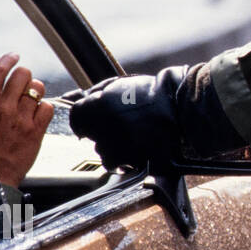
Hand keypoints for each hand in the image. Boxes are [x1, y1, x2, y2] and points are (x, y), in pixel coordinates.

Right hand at [0, 52, 54, 190]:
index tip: (15, 56)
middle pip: (23, 74)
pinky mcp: (36, 129)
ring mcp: (21, 118)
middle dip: (26, 78)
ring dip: (36, 93)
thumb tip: (5, 83)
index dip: (9, 60)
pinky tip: (37, 117)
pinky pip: (48, 106)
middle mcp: (3, 108)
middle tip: (24, 87)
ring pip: (38, 88)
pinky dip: (45, 110)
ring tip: (30, 104)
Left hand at [68, 67, 186, 170]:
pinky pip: (121, 164)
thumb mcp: (118, 84)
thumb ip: (92, 93)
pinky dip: (128, 158)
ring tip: (135, 135)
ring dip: (115, 148)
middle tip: (124, 124)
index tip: (100, 119)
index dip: (88, 119)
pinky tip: (141, 146)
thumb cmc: (150, 93)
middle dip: (102, 133)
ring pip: (105, 154)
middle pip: (92, 138)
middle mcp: (102, 129)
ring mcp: (117, 147)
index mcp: (95, 108)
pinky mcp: (131, 160)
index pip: (76, 120)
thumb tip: (69, 98)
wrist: (181, 105)